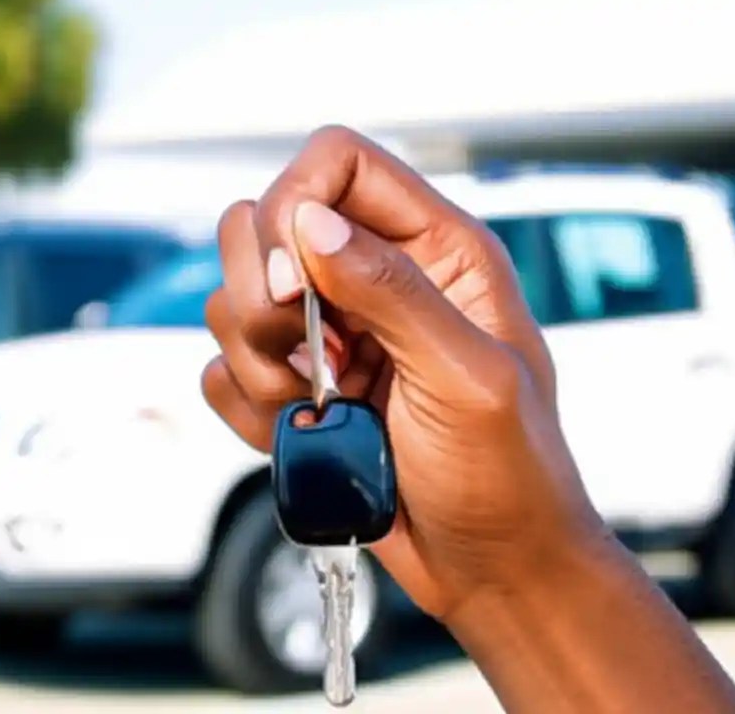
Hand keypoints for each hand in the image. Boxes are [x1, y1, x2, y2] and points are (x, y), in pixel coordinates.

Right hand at [201, 126, 607, 620]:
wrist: (494, 570)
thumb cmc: (510, 476)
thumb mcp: (468, 379)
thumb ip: (392, 292)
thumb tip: (310, 224)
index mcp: (436, 251)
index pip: (336, 163)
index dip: (294, 204)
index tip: (292, 283)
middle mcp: (375, 278)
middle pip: (263, 223)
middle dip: (264, 296)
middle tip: (315, 358)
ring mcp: (329, 335)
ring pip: (233, 300)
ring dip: (259, 362)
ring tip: (325, 408)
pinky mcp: (296, 389)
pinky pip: (224, 370)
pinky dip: (248, 407)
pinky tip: (309, 437)